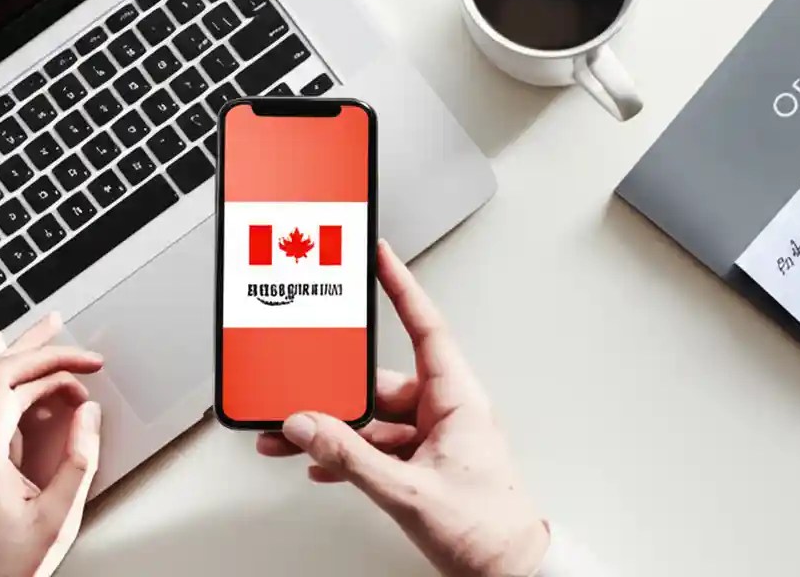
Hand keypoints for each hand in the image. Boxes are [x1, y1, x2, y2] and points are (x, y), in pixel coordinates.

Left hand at [0, 314, 103, 576]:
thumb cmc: (3, 567)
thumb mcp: (58, 518)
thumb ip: (79, 461)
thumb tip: (88, 414)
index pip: (3, 380)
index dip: (47, 359)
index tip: (87, 363)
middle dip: (29, 345)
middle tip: (60, 324)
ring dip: (6, 355)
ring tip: (35, 335)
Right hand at [257, 241, 549, 576]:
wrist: (508, 571)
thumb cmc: (486, 528)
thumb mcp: (408, 490)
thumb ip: (351, 458)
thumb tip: (310, 426)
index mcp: (457, 400)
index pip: (426, 328)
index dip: (401, 287)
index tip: (381, 256)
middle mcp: (447, 411)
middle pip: (382, 383)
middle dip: (336, 388)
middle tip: (298, 383)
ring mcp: (436, 437)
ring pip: (375, 419)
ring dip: (335, 428)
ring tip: (291, 434)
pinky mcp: (426, 463)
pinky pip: (380, 446)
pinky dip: (348, 453)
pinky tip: (319, 461)